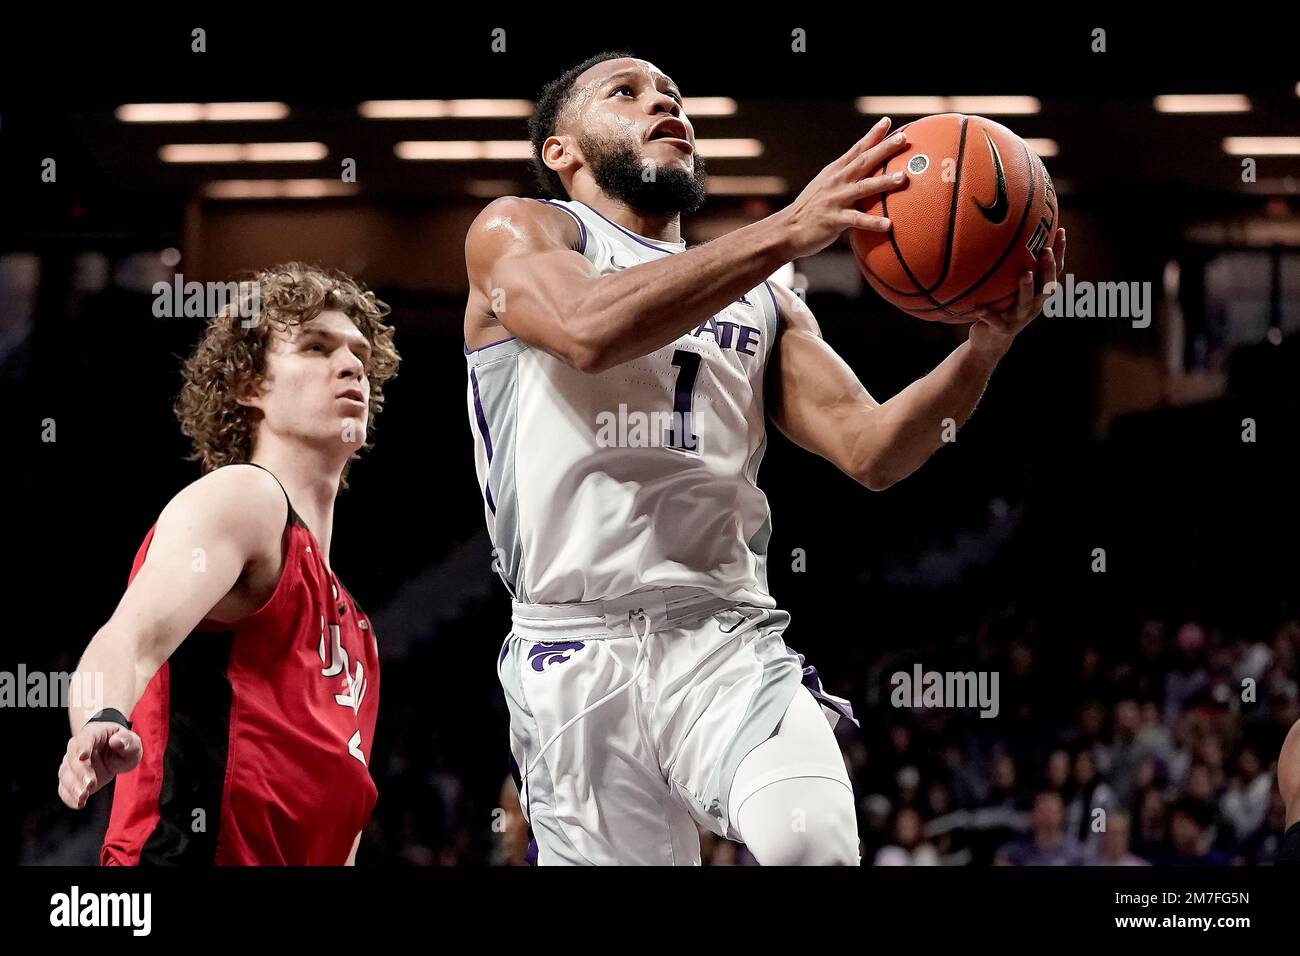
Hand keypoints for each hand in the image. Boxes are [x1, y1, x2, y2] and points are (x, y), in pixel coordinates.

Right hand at [58, 721, 142, 808]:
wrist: (115, 754)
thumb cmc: (124, 745)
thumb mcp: (132, 742)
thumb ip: (127, 741)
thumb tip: (117, 741)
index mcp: (93, 734)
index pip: (84, 739)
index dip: (83, 747)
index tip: (83, 756)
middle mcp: (77, 749)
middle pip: (72, 760)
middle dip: (80, 773)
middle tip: (90, 785)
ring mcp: (72, 765)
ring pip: (65, 775)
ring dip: (73, 787)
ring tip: (83, 797)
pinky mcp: (72, 780)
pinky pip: (65, 789)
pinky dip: (69, 797)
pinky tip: (79, 804)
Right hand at [778, 116, 910, 259]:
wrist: (787, 230)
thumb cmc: (810, 210)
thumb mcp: (824, 187)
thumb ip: (842, 178)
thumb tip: (862, 173)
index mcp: (835, 172)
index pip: (856, 149)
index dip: (872, 135)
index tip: (887, 121)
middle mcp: (836, 182)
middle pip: (863, 161)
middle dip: (884, 148)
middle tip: (903, 138)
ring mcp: (835, 199)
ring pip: (863, 187)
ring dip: (884, 182)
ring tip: (902, 178)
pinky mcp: (834, 220)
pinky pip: (857, 220)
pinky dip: (873, 222)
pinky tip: (888, 225)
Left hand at [967, 227, 1066, 359]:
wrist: (990, 342)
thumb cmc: (1000, 308)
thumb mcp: (1009, 289)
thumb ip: (1011, 269)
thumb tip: (1005, 236)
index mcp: (1037, 294)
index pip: (1054, 271)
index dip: (1060, 252)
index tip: (1060, 230)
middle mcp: (1033, 305)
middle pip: (1047, 286)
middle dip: (1048, 268)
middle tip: (1046, 250)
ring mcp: (1019, 318)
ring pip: (1026, 303)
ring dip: (1027, 287)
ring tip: (1025, 273)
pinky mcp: (1002, 329)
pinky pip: (995, 320)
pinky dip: (987, 314)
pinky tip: (978, 307)